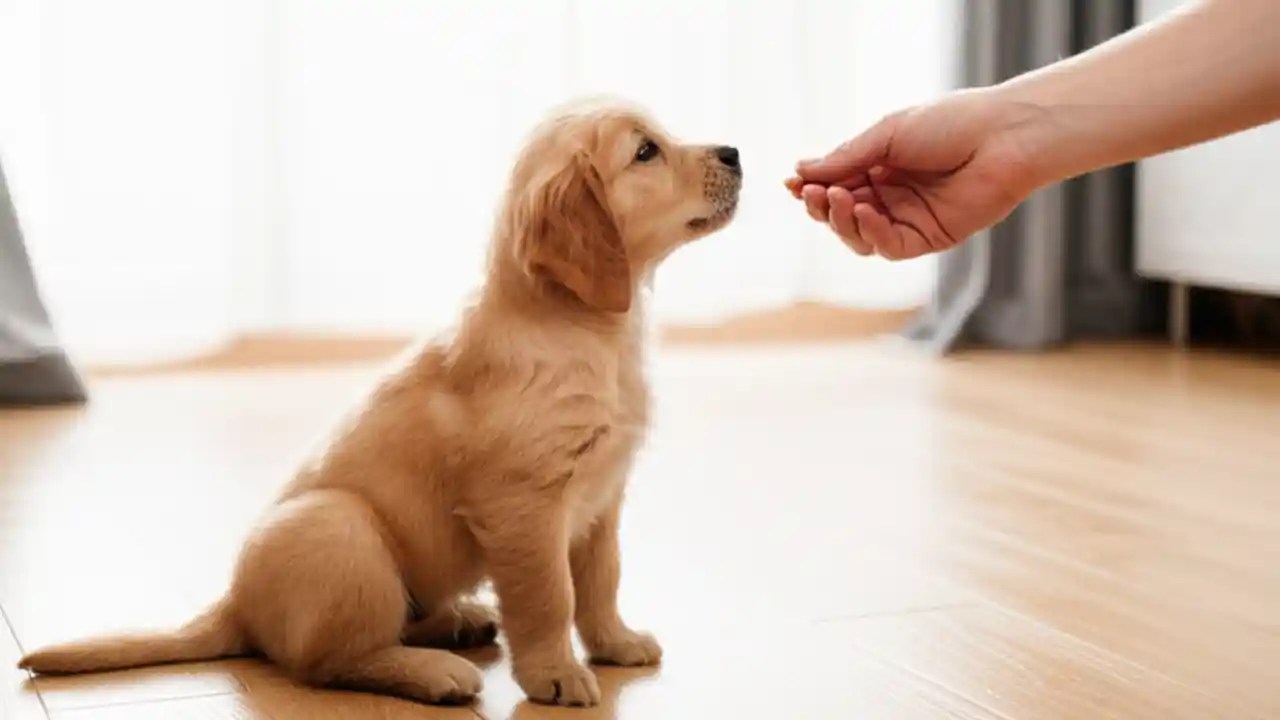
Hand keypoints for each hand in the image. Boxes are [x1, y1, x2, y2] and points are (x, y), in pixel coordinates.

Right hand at [787, 88, 1049, 259]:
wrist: (1004, 137)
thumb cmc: (952, 124)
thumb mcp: (887, 134)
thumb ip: (846, 158)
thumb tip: (801, 170)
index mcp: (882, 165)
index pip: (836, 184)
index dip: (812, 187)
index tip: (791, 183)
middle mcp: (893, 194)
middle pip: (842, 214)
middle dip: (821, 206)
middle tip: (810, 194)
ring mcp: (909, 218)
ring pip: (859, 236)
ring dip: (840, 221)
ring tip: (836, 200)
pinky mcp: (929, 238)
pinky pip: (888, 246)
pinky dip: (870, 233)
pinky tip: (866, 213)